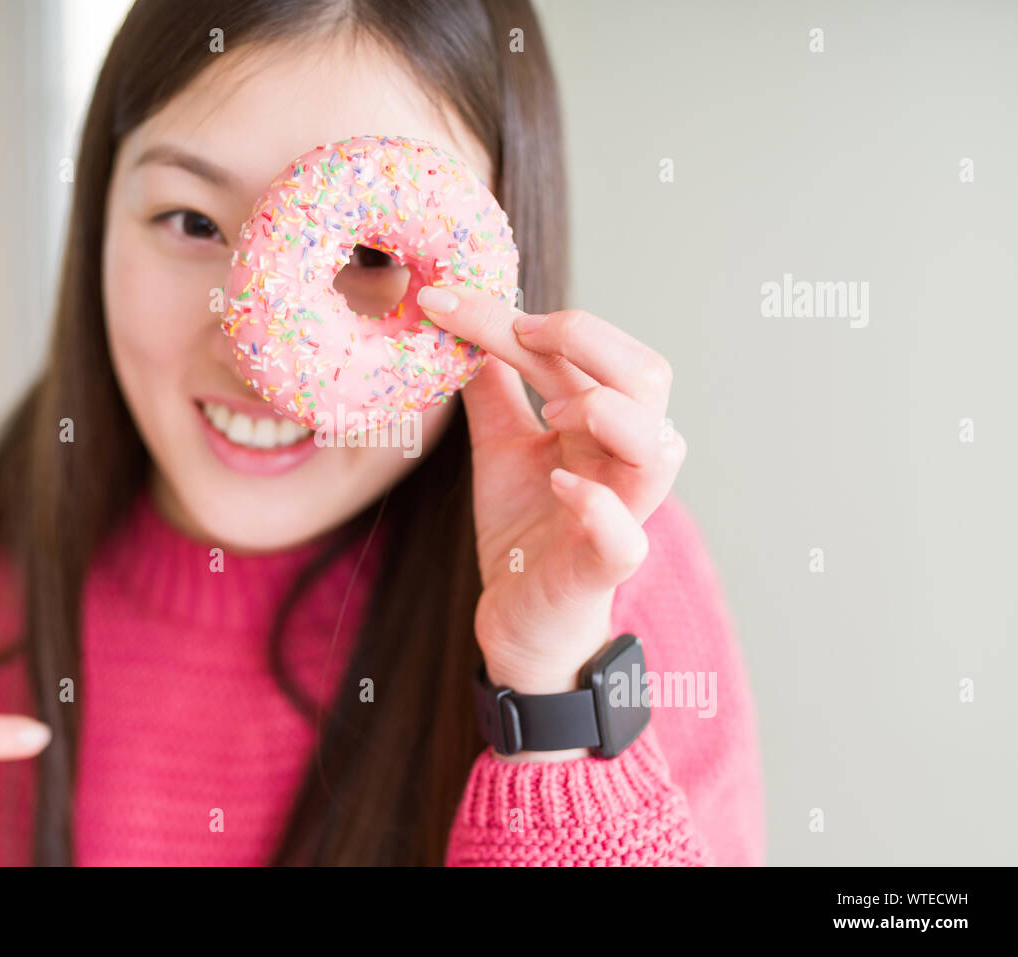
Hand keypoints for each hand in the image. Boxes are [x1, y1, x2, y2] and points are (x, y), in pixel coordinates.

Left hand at [417, 285, 685, 757]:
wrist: (518, 622)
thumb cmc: (524, 532)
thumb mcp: (500, 448)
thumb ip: (494, 391)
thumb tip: (465, 321)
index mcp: (598, 425)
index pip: (580, 351)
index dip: (515, 316)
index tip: (444, 299)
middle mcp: (620, 459)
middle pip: (649, 377)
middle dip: (589, 340)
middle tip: (522, 333)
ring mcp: (621, 512)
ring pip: (661, 447)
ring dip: (607, 412)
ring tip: (553, 414)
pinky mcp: (604, 567)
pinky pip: (626, 534)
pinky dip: (597, 504)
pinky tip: (558, 485)